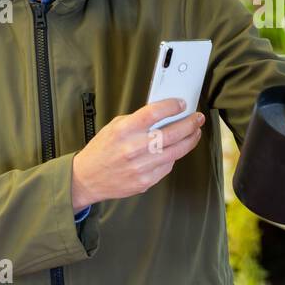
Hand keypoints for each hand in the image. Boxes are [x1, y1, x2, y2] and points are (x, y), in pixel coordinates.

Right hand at [71, 98, 204, 208]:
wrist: (87, 178)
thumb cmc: (101, 150)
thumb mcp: (114, 127)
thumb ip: (138, 120)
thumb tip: (164, 113)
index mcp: (124, 131)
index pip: (154, 113)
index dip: (171, 106)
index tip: (182, 104)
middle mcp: (133, 148)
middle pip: (171, 133)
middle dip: (189, 124)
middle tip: (197, 118)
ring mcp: (140, 167)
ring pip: (175, 152)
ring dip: (189, 140)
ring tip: (195, 133)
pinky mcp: (145, 181)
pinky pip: (168, 166)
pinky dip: (173, 157)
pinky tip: (174, 150)